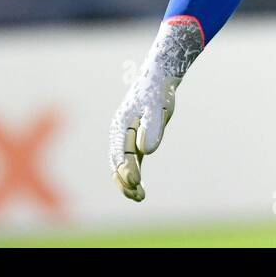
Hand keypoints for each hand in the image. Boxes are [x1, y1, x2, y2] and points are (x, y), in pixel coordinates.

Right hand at [109, 17, 203, 201]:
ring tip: (139, 197)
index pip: (121, 152)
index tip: (137, 182)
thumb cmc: (158, 92)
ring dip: (127, 182)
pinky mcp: (134, 141)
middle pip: (116, 162)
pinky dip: (133, 176)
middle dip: (124, 180)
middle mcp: (118, 133)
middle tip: (138, 195)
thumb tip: (146, 150)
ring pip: (121, 165)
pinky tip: (140, 190)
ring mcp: (125, 138)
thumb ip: (153, 128)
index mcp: (120, 126)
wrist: (159, 78)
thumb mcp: (158, 108)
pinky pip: (130, 162)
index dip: (128, 168)